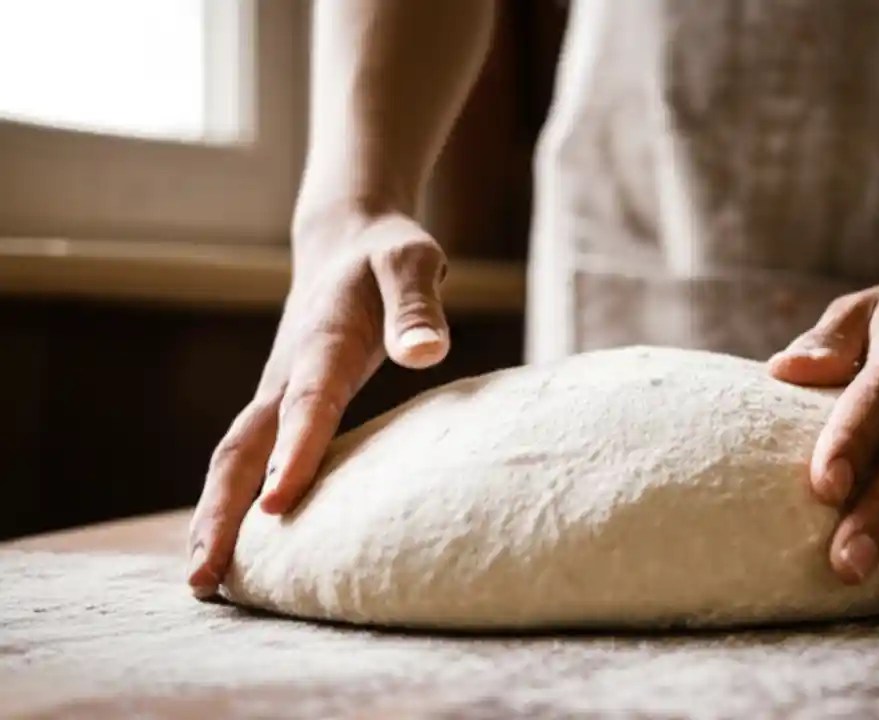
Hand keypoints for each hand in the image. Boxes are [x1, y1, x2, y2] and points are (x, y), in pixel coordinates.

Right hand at [186, 212, 449, 596]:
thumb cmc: (388, 254)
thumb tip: (426, 353)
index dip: (295, 452)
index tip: (277, 504)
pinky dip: (229, 501)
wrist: (344, 240)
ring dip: (215, 515)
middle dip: (224, 510)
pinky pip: (246, 456)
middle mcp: (287, 372)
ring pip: (233, 457)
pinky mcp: (277, 403)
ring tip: (204, 581)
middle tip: (206, 574)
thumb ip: (418, 305)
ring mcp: (275, 389)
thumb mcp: (413, 262)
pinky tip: (231, 549)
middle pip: (244, 445)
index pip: (309, 402)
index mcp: (323, 341)